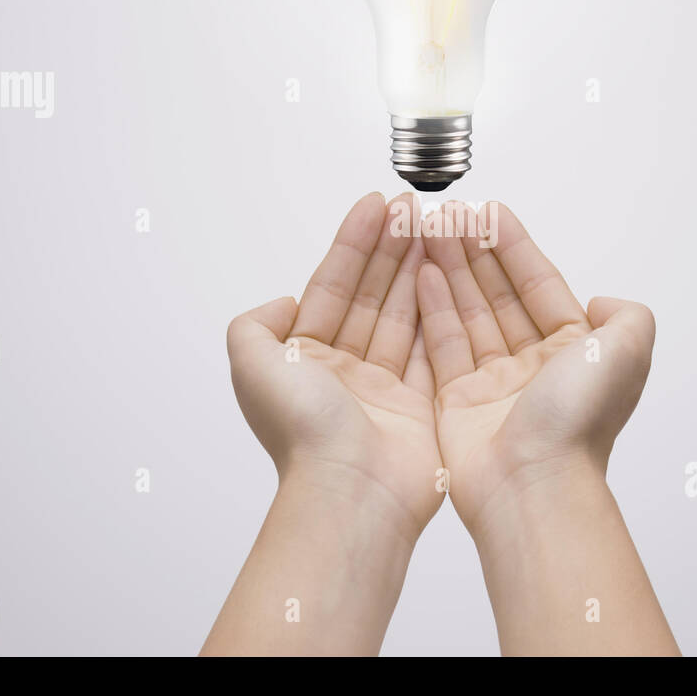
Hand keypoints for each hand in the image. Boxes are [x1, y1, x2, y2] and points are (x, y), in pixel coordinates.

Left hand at [227, 192, 443, 540]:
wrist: (352, 488)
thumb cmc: (304, 432)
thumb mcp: (250, 363)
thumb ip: (253, 324)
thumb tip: (283, 303)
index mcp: (303, 361)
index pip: (332, 286)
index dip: (353, 243)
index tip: (374, 207)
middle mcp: (343, 372)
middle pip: (370, 294)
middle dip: (391, 248)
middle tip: (413, 208)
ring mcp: (383, 388)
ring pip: (402, 313)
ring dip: (417, 268)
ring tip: (435, 228)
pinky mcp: (419, 404)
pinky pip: (431, 346)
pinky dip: (438, 309)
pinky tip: (446, 274)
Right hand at [416, 201, 654, 535]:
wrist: (532, 483)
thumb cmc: (576, 423)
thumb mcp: (626, 352)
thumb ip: (627, 317)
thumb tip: (604, 301)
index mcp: (574, 353)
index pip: (540, 284)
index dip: (515, 246)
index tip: (492, 212)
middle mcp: (533, 366)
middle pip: (498, 293)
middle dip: (474, 251)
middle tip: (449, 214)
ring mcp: (493, 384)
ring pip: (468, 312)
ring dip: (449, 269)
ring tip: (429, 232)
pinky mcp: (456, 402)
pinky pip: (442, 343)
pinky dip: (431, 306)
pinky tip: (421, 273)